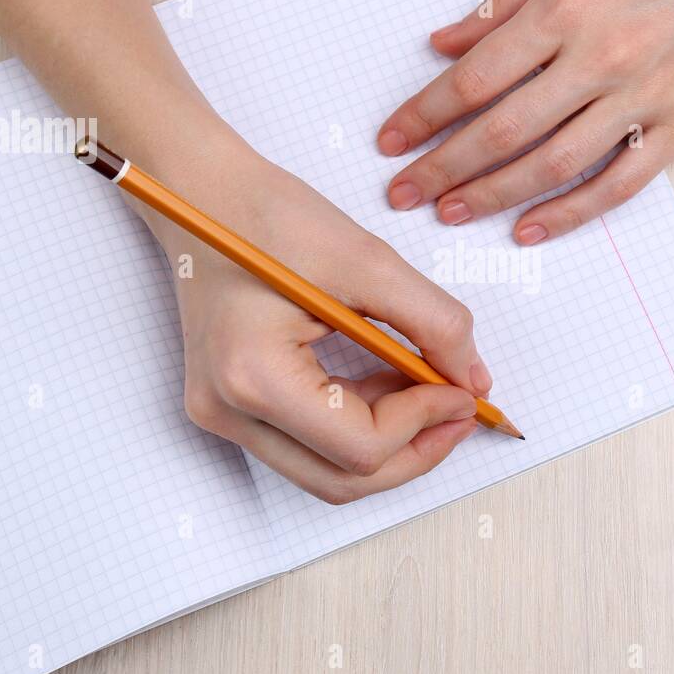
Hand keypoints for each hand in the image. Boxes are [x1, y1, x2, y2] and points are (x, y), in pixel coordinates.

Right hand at [132, 134, 493, 504]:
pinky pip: (308, 443)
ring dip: (389, 442)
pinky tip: (389, 381)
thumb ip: (435, 324)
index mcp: (253, 378)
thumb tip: (473, 382)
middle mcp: (227, 412)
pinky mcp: (231, 404)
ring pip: (326, 472)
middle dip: (415, 451)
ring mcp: (223, 414)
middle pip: (342, 481)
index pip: (361, 447)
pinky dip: (359, 425)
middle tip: (461, 409)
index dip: (425, 423)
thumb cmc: (270, 215)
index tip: (464, 390)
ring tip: (428, 390)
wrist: (201, 192)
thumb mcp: (370, 261)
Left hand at [377, 0, 673, 242]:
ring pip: (552, 164)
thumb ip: (504, 4)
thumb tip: (443, 43)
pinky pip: (616, 185)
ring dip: (492, 195)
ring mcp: (643, 98)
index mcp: (567, 9)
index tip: (391, 139)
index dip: (424, 113)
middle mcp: (601, 57)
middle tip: (403, 193)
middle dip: (442, 166)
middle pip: (503, 129)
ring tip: (449, 211)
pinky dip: (569, 213)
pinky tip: (528, 229)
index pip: (475, 76)